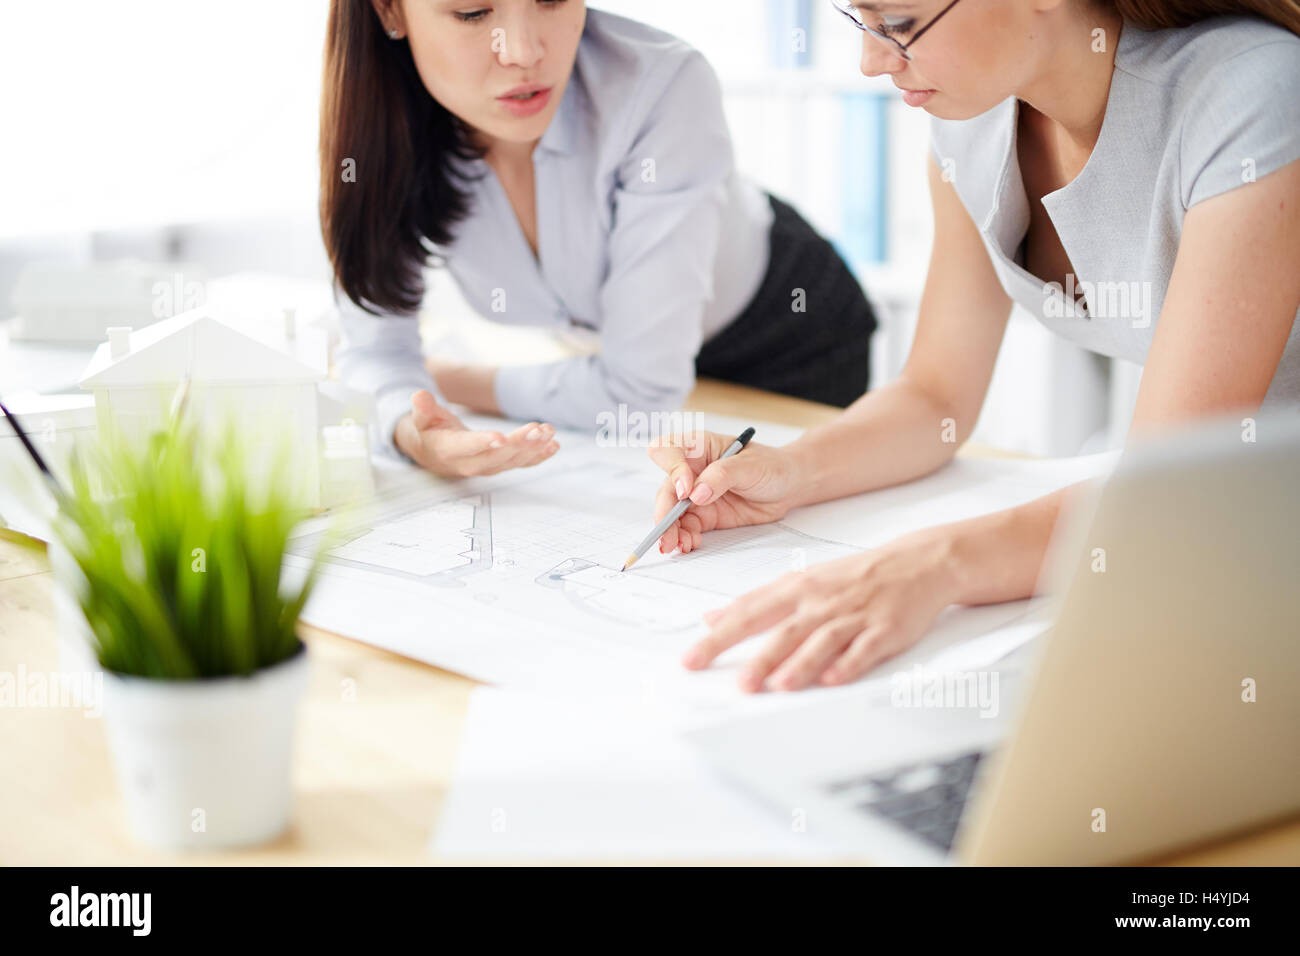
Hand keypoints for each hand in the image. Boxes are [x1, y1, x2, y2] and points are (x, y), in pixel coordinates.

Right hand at [395, 389, 557, 477]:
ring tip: (548, 432)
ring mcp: (488, 466)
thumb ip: (422, 408)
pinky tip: (553, 446)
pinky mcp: (500, 464)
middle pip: (497, 456)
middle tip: (536, 429)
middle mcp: (470, 463)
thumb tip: (419, 396)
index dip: (483, 443)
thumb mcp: (420, 417)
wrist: (431, 451)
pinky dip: (539, 456)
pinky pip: (521, 463)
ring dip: (533, 448)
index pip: (466, 448)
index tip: (500, 438)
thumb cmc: (428, 430)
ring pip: (513, 460)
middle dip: (519, 444)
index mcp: (448, 450)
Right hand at [647, 431, 801, 554]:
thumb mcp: (749, 466)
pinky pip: (687, 528)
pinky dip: (685, 537)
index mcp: (698, 447)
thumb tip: (696, 494)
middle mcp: (691, 471)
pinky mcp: (704, 515)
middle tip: (667, 534)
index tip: (686, 490)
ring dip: (671, 531)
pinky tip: (689, 544)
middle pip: (666, 490)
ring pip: (672, 513)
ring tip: (677, 545)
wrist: (788, 487)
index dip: (672, 471)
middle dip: (664, 513)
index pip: (668, 452)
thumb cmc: (770, 465)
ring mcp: (696, 495)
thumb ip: (721, 476)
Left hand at [683, 528, 961, 691]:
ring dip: (800, 663)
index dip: (719, 636)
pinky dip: (848, 664)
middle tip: (735, 682)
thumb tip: (711, 618)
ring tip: (778, 685)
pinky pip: (863, 649)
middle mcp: (821, 600)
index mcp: (797, 588)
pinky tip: (834, 679)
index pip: (749, 612)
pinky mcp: (884, 629)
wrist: (916, 562)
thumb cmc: (854, 576)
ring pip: (821, 640)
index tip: (692, 657)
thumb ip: (757, 602)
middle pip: (781, 629)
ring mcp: (853, 614)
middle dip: (756, 656)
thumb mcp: (801, 580)